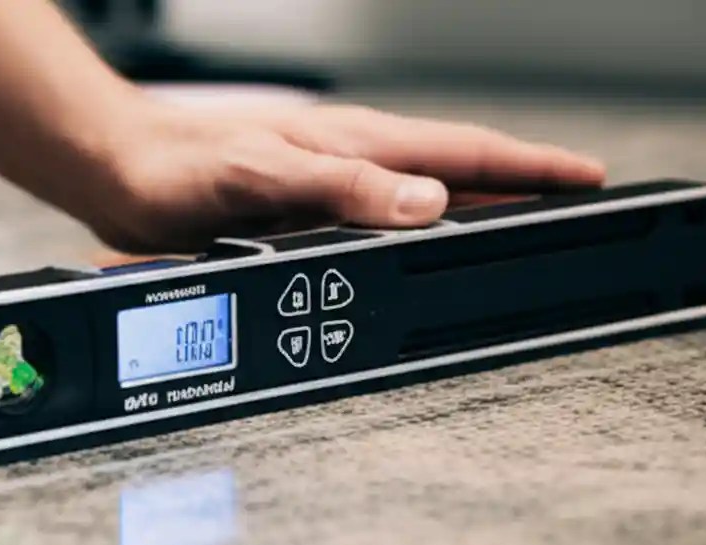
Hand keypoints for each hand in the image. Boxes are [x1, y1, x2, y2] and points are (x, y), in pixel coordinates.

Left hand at [86, 101, 606, 252]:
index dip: (529, 168)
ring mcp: (328, 180)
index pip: (462, 154)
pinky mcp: (302, 203)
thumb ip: (340, 189)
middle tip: (574, 200)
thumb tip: (426, 205)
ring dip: (474, 203)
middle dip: (520, 184)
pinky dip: (418, 223)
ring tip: (518, 222)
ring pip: (421, 192)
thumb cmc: (178, 167)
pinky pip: (380, 213)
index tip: (586, 178)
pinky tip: (421, 238)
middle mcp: (348, 158)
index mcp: (352, 144)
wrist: (119, 169)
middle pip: (455, 170)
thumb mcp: (262, 176)